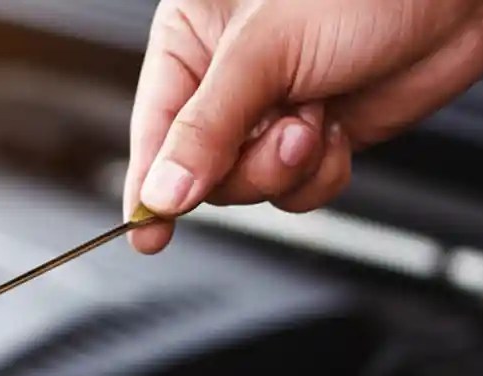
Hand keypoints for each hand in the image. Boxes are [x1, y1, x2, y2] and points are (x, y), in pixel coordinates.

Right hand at [125, 0, 482, 252]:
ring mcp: (270, 115)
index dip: (148, 182)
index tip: (145, 228)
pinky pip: (293, 192)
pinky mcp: (313, 140)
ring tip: (315, 122)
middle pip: (197, 169)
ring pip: (245, 186)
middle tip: (281, 136)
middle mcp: (224, 82)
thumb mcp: (262, 53)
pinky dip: (318, 175)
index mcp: (191, 40)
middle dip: (242, 165)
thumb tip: (161, 194)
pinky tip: (336, 133)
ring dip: (284, 169)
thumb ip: (205, 129)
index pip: (152, 126)